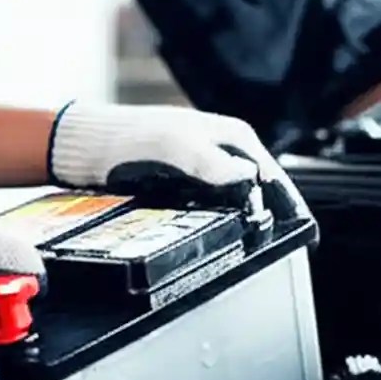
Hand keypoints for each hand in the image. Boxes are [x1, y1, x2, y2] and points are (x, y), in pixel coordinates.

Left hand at [47, 102, 310, 221]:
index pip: (270, 173)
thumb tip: (247, 179)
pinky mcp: (181, 184)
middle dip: (262, 214)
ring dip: (237, 220)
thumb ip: (212, 162)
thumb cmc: (131, 137)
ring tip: (247, 244)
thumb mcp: (177, 146)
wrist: (87, 146)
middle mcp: (221, 150)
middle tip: (268, 242)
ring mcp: (201, 167)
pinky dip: (213, 221)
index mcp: (232, 135)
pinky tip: (213, 235)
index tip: (293, 228)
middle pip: (254, 189)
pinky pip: (207, 206)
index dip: (284, 202)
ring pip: (231, 199)